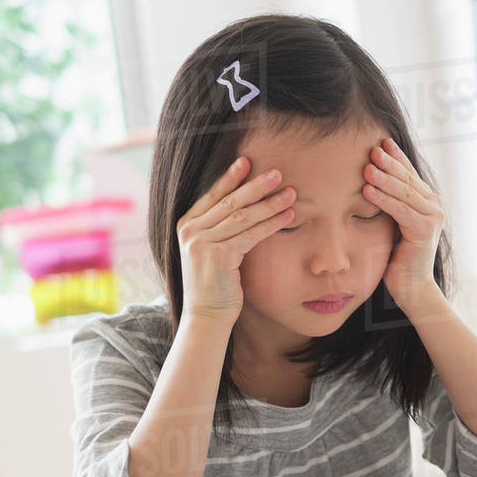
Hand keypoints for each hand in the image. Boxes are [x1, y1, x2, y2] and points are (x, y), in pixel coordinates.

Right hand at [174, 157, 296, 325]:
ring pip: (242, 216)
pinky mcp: (218, 256)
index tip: (246, 161)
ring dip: (269, 204)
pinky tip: (288, 217)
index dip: (230, 178)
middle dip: (255, 186)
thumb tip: (245, 206)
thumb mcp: (211, 251)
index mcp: (186, 225)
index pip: (212, 195)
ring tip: (289, 193)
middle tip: (276, 173)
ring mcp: (202, 243)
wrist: (206, 315)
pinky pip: (250, 235)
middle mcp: (191, 231)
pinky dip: (271, 225)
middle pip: (229, 202)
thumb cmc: (214, 284)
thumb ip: (219, 229)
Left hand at [363, 137, 444, 311]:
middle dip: (389, 162)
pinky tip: (367, 191)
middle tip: (371, 149)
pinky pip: (400, 210)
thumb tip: (369, 179)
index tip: (380, 141)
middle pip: (407, 178)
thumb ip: (390, 202)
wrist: (412, 287)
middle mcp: (434, 206)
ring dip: (384, 178)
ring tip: (366, 167)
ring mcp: (432, 217)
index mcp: (427, 201)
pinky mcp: (424, 230)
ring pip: (404, 192)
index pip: (409, 173)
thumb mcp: (393, 222)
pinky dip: (383, 200)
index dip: (396, 157)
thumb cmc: (397, 257)